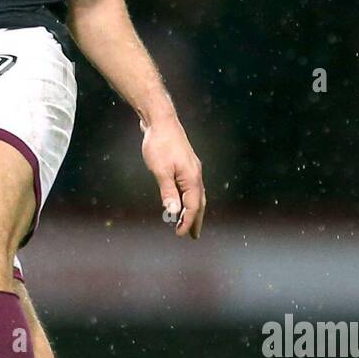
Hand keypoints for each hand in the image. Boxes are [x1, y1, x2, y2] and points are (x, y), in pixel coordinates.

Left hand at [140, 114, 205, 238]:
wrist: (161, 121)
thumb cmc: (159, 144)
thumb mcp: (160, 170)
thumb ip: (168, 192)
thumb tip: (174, 212)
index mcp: (192, 178)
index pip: (193, 206)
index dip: (187, 221)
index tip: (180, 234)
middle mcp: (195, 174)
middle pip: (199, 202)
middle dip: (196, 220)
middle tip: (193, 236)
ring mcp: (192, 169)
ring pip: (196, 194)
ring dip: (193, 210)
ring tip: (189, 222)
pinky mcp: (186, 164)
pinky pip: (191, 187)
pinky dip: (189, 198)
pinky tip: (183, 200)